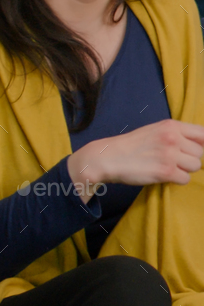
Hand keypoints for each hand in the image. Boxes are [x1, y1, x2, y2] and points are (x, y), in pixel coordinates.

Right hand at [67, 119, 203, 201]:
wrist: (110, 157)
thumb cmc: (132, 145)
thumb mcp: (155, 130)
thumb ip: (176, 134)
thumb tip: (200, 145)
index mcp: (171, 125)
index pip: (203, 133)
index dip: (201, 144)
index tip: (192, 150)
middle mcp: (173, 137)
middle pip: (200, 152)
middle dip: (190, 158)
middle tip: (174, 160)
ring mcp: (170, 154)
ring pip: (195, 166)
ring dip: (184, 170)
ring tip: (168, 167)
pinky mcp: (166, 171)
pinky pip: (185, 179)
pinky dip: (177, 180)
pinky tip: (164, 175)